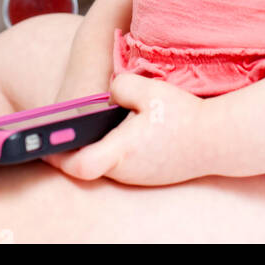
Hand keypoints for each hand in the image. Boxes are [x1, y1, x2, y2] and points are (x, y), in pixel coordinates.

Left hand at [42, 72, 206, 186]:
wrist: (220, 140)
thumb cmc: (185, 117)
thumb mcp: (149, 90)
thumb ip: (120, 87)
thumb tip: (108, 93)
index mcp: (121, 151)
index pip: (77, 164)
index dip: (56, 154)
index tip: (44, 143)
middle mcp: (125, 170)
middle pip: (87, 163)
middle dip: (75, 146)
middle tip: (62, 128)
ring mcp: (138, 177)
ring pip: (106, 162)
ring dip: (97, 146)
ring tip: (89, 126)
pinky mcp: (149, 175)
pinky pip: (123, 163)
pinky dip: (115, 149)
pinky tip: (120, 130)